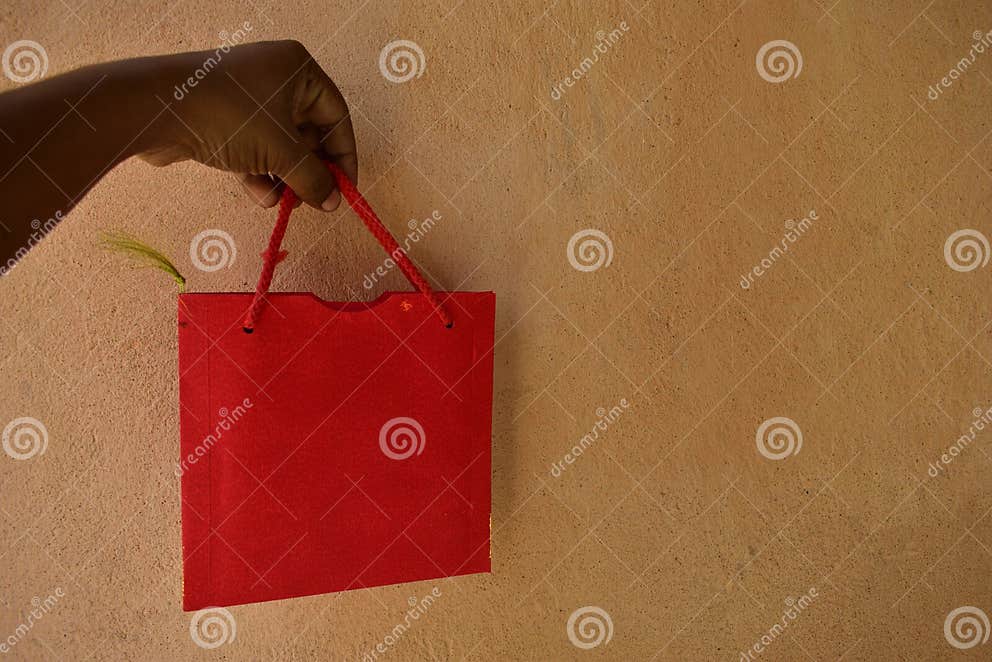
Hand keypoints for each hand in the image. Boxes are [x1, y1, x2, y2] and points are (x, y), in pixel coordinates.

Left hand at [140, 40, 356, 211]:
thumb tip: (334, 201)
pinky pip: (255, 149)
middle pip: (309, 133)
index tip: (344, 190)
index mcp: (298, 70)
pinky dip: (260, 174)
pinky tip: (259, 196)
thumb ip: (314, 178)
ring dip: (284, 178)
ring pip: (281, 146)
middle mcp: (276, 78)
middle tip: (312, 201)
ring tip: (282, 203)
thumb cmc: (227, 116)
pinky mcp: (226, 118)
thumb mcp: (280, 151)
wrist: (154, 109)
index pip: (336, 116)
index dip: (343, 156)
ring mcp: (249, 98)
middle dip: (309, 171)